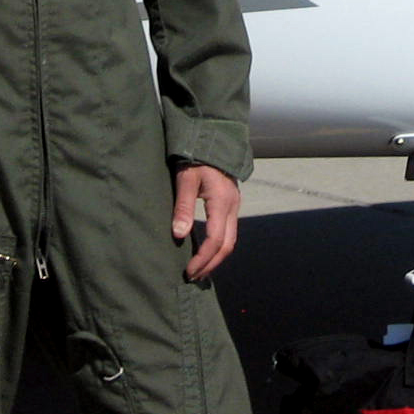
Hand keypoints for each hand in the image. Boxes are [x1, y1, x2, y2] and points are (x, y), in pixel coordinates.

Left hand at [172, 163, 240, 281]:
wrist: (212, 138)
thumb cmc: (196, 156)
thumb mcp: (185, 179)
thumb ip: (183, 207)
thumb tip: (178, 235)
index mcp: (222, 202)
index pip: (215, 240)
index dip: (202, 259)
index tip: (188, 271)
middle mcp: (233, 206)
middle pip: (227, 245)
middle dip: (211, 264)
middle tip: (194, 276)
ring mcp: (234, 204)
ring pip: (231, 239)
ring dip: (216, 257)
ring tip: (199, 268)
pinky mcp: (231, 202)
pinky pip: (229, 230)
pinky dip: (219, 245)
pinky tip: (206, 249)